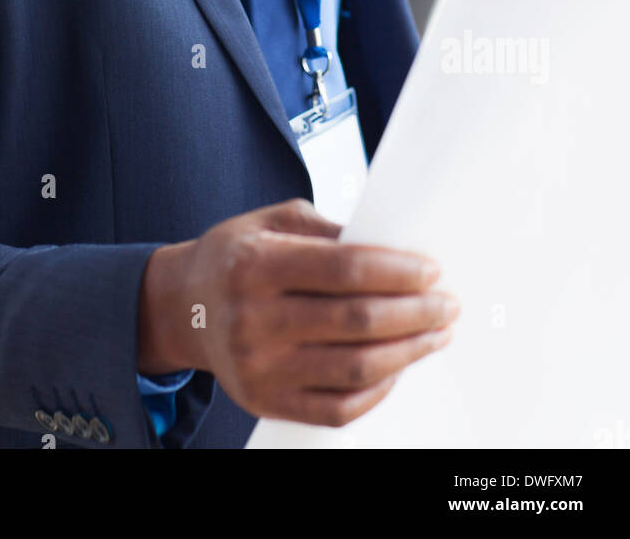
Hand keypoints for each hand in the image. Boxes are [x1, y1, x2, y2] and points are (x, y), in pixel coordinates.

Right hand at [137, 197, 458, 426]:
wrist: (182, 308)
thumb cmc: (236, 256)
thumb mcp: (271, 221)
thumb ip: (328, 232)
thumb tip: (392, 250)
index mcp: (255, 264)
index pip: (344, 269)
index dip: (396, 271)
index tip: (431, 269)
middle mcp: (254, 319)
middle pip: (356, 321)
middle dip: (415, 312)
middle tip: (447, 303)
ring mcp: (258, 367)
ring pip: (354, 369)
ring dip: (408, 352)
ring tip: (436, 334)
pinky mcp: (264, 402)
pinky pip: (336, 408)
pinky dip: (378, 390)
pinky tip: (398, 367)